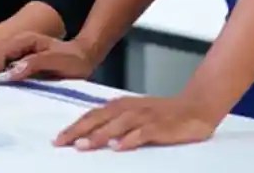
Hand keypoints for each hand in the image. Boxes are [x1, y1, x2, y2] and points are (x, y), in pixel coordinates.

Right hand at [0, 32, 96, 84]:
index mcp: (26, 40)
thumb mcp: (57, 61)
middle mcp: (19, 43)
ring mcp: (19, 50)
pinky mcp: (21, 59)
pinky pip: (2, 64)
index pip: (2, 53)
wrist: (84, 57)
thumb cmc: (73, 60)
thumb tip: (10, 72)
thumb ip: (35, 64)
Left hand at [54, 95, 220, 151]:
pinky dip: (129, 139)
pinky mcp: (160, 126)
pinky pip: (142, 133)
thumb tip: (89, 135)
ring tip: (84, 145)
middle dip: (78, 131)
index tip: (58, 139)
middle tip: (62, 143)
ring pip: (116, 125)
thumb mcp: (134, 114)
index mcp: (120, 106)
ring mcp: (144, 117)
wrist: (196, 107)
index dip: (74, 127)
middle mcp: (129, 109)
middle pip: (98, 119)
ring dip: (99, 135)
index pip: (91, 115)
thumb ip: (113, 122)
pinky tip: (118, 147)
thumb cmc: (162, 113)